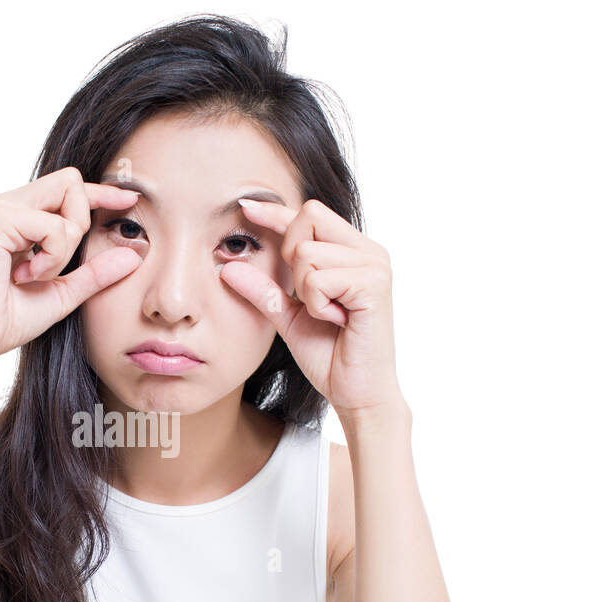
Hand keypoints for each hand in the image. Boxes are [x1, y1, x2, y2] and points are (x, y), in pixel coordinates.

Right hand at [0, 166, 142, 366]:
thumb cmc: (8, 319)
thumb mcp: (63, 293)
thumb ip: (95, 273)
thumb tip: (134, 254)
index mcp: (19, 215)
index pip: (67, 187)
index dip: (100, 192)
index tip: (130, 200)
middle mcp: (7, 204)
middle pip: (71, 181)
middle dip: (81, 221)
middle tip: (58, 263)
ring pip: (67, 197)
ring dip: (66, 245)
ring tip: (36, 274)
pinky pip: (54, 227)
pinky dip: (52, 257)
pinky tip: (26, 276)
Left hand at [219, 198, 401, 413]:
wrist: (357, 394)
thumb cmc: (330, 356)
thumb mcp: (288, 318)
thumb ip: (263, 290)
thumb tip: (227, 265)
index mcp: (352, 253)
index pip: (309, 215)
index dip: (275, 212)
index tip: (245, 208)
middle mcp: (368, 251)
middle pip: (308, 216)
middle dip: (292, 255)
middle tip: (308, 297)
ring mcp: (374, 264)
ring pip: (307, 253)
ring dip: (305, 291)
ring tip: (328, 315)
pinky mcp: (374, 283)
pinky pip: (318, 278)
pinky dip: (317, 304)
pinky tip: (336, 320)